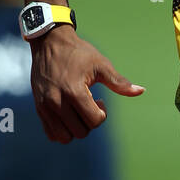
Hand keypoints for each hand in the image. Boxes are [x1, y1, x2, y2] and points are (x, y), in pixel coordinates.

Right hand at [29, 24, 143, 142]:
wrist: (50, 43)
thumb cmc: (79, 53)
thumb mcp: (101, 65)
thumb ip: (119, 81)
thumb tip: (141, 91)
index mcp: (74, 91)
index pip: (94, 120)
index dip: (102, 113)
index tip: (100, 99)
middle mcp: (56, 101)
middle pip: (81, 132)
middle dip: (89, 121)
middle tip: (88, 104)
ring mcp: (44, 106)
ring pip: (64, 137)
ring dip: (75, 129)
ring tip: (77, 111)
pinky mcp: (38, 108)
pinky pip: (51, 134)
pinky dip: (61, 130)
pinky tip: (67, 115)